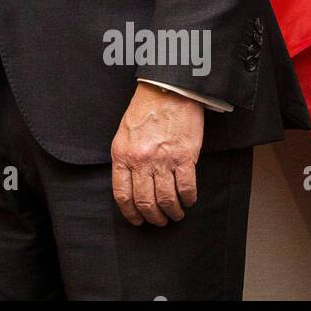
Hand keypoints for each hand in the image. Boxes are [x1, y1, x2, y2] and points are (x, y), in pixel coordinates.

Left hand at [110, 81, 204, 225]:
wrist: (168, 90)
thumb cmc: (145, 110)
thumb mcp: (124, 134)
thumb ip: (125, 159)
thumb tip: (130, 185)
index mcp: (122, 155)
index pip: (122, 194)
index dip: (130, 213)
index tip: (137, 220)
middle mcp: (141, 160)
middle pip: (145, 202)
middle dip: (153, 217)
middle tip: (159, 220)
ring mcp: (163, 160)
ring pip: (166, 200)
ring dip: (172, 212)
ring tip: (175, 214)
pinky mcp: (185, 157)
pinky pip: (186, 188)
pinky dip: (188, 199)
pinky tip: (188, 200)